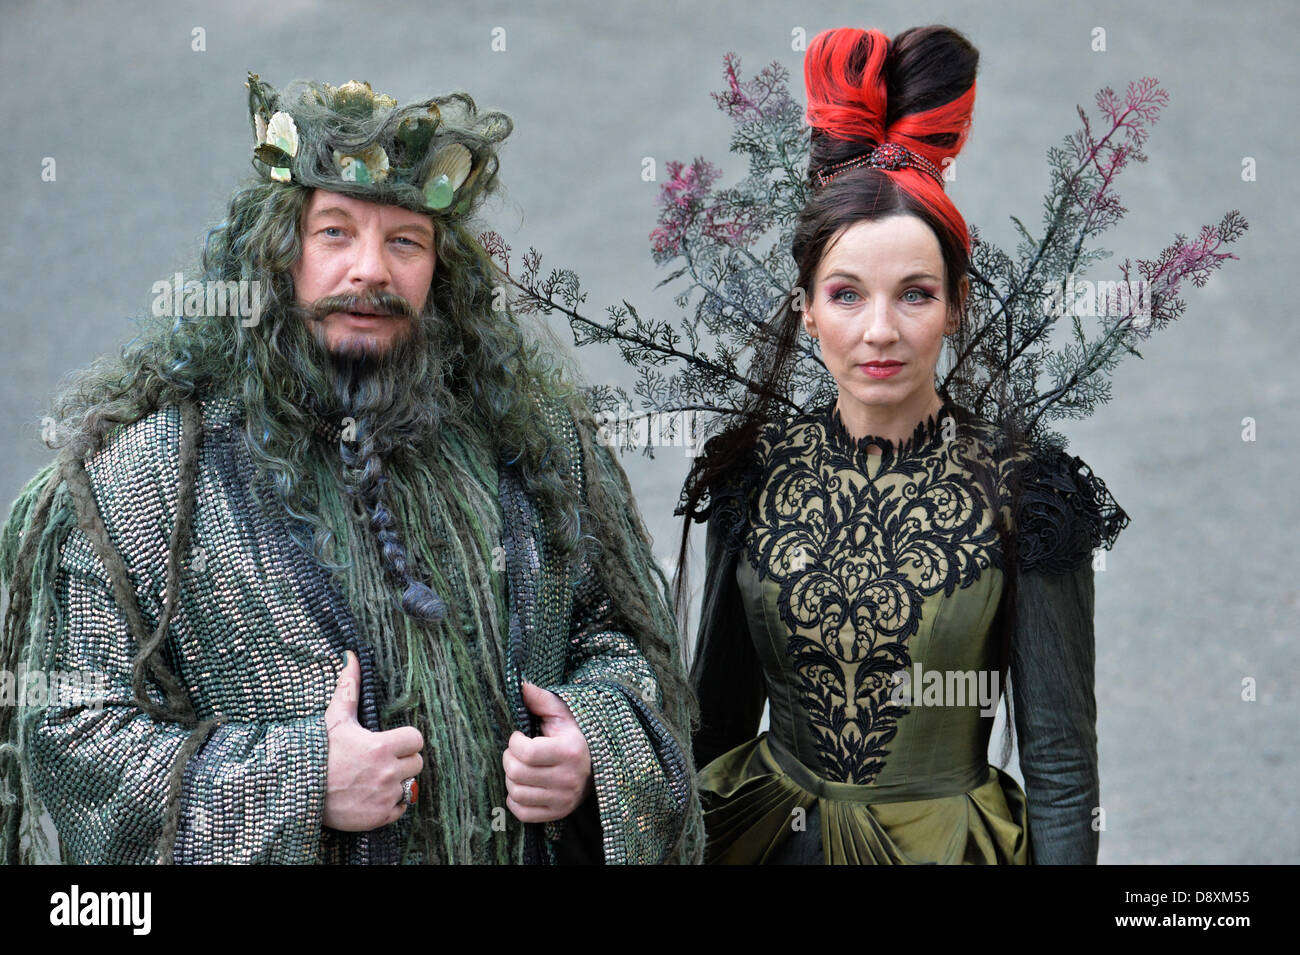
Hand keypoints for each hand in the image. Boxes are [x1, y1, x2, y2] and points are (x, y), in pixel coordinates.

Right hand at [322, 651, 423, 831]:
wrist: (297, 793)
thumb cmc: (318, 753)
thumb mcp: (334, 720)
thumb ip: (348, 688)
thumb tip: (352, 656)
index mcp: (382, 746)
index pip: (417, 740)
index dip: (406, 740)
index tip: (391, 742)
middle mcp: (388, 772)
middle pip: (416, 763)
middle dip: (403, 760)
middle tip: (381, 761)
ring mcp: (385, 796)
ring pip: (410, 786)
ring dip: (397, 782)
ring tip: (375, 778)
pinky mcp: (380, 817)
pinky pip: (401, 808)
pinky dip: (391, 804)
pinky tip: (372, 796)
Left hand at [502, 681, 592, 822]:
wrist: (597, 764)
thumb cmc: (574, 734)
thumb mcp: (562, 712)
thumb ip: (540, 699)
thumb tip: (520, 684)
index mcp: (570, 751)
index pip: (526, 753)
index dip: (514, 742)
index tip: (519, 736)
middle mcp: (569, 779)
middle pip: (517, 773)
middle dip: (509, 759)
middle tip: (516, 752)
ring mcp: (564, 799)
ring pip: (517, 793)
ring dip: (511, 778)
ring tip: (521, 767)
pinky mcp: (559, 813)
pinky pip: (523, 813)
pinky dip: (515, 799)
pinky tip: (523, 785)